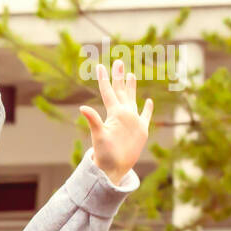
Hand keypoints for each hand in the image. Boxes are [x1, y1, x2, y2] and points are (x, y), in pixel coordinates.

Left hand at [80, 60, 151, 185]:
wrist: (114, 169)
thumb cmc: (104, 155)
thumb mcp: (99, 136)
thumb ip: (93, 120)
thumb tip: (81, 107)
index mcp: (114, 113)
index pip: (108, 92)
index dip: (104, 79)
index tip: (100, 66)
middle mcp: (123, 114)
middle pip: (121, 91)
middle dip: (119, 76)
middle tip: (118, 62)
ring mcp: (132, 121)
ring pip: (132, 99)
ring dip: (131, 87)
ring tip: (130, 74)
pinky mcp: (141, 130)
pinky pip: (145, 116)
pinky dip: (148, 109)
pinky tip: (148, 102)